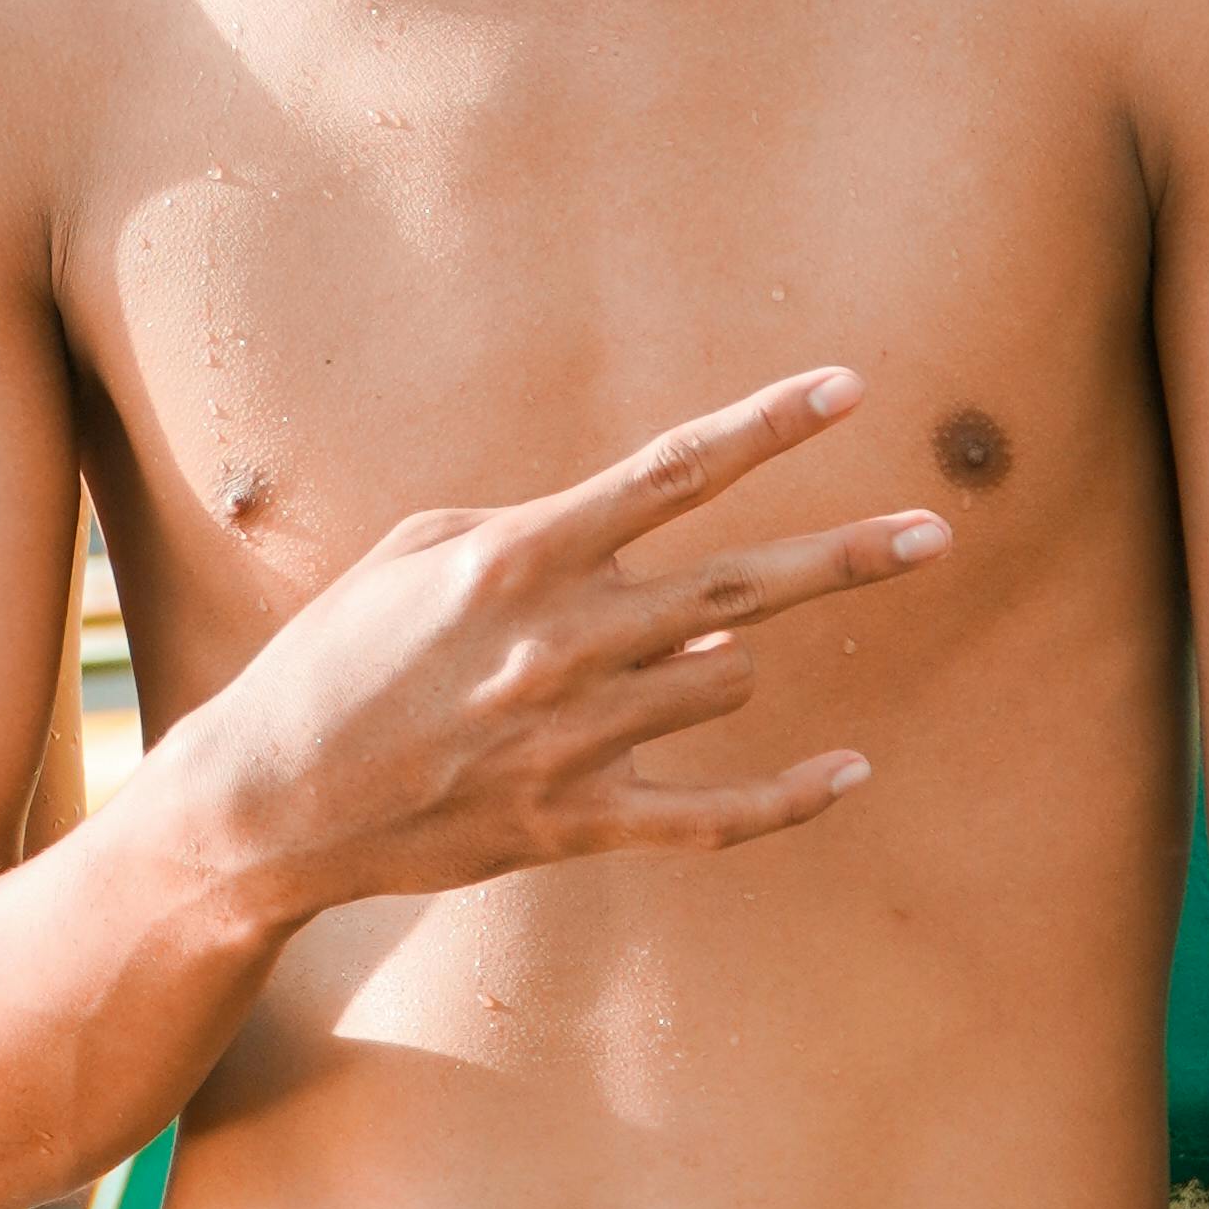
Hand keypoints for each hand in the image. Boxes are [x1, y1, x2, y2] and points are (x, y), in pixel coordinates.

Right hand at [181, 367, 946, 922]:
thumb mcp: (413, 553)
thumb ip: (532, 534)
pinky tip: (853, 771)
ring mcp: (577, 738)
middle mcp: (564, 640)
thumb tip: (649, 555)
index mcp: (520, 556)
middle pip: (744, 582)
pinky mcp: (579, 822)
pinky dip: (794, 796)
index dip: (771, 424)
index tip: (849, 387)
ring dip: (725, 662)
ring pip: (728, 680)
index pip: (674, 469)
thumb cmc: (337, 657)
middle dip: (851, 553)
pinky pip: (720, 812)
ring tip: (671, 662)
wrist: (269, 799)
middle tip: (939, 530)